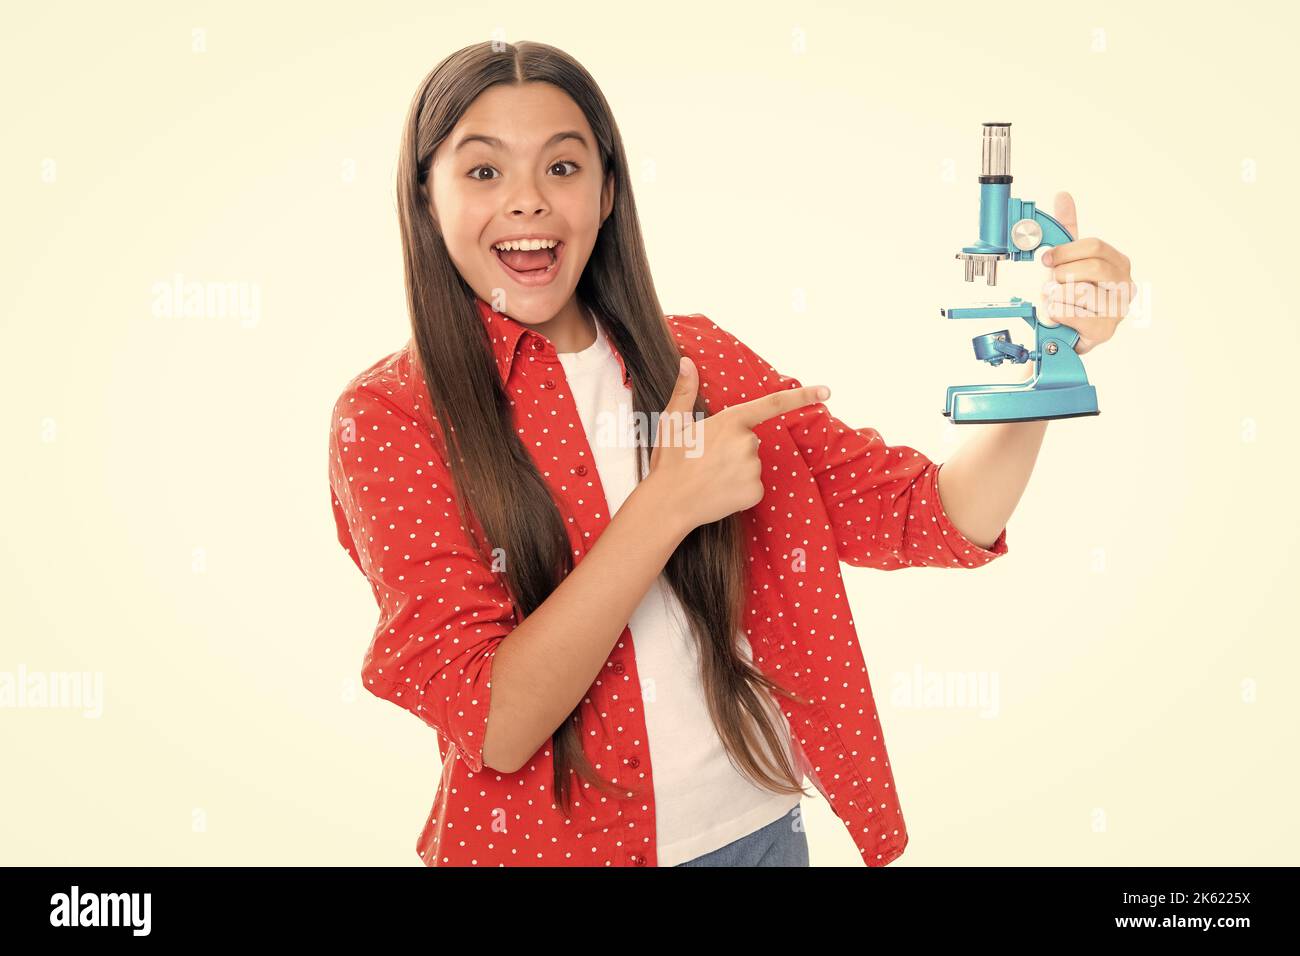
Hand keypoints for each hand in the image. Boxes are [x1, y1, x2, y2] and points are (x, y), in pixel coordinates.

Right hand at [647, 356, 829, 531]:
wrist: (668, 504)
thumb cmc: (669, 462)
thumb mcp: (672, 423)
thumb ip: (685, 391)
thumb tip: (687, 362)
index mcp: (731, 421)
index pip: (773, 404)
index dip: (802, 396)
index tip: (826, 391)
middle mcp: (747, 443)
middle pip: (751, 441)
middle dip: (734, 449)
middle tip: (706, 460)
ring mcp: (752, 468)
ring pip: (752, 464)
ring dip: (736, 470)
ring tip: (710, 477)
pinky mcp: (755, 492)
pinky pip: (753, 486)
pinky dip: (739, 490)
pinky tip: (719, 492)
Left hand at [1039, 191, 1136, 354]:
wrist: (1065, 333)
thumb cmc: (1071, 295)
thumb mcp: (1068, 261)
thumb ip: (1067, 230)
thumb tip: (1063, 196)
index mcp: (1118, 263)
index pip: (1095, 247)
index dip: (1066, 250)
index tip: (1046, 258)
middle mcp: (1125, 285)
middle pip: (1093, 267)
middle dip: (1063, 273)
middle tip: (1049, 281)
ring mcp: (1118, 309)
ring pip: (1082, 292)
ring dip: (1057, 295)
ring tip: (1052, 299)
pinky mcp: (1104, 331)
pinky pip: (1074, 315)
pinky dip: (1057, 312)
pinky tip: (1055, 314)